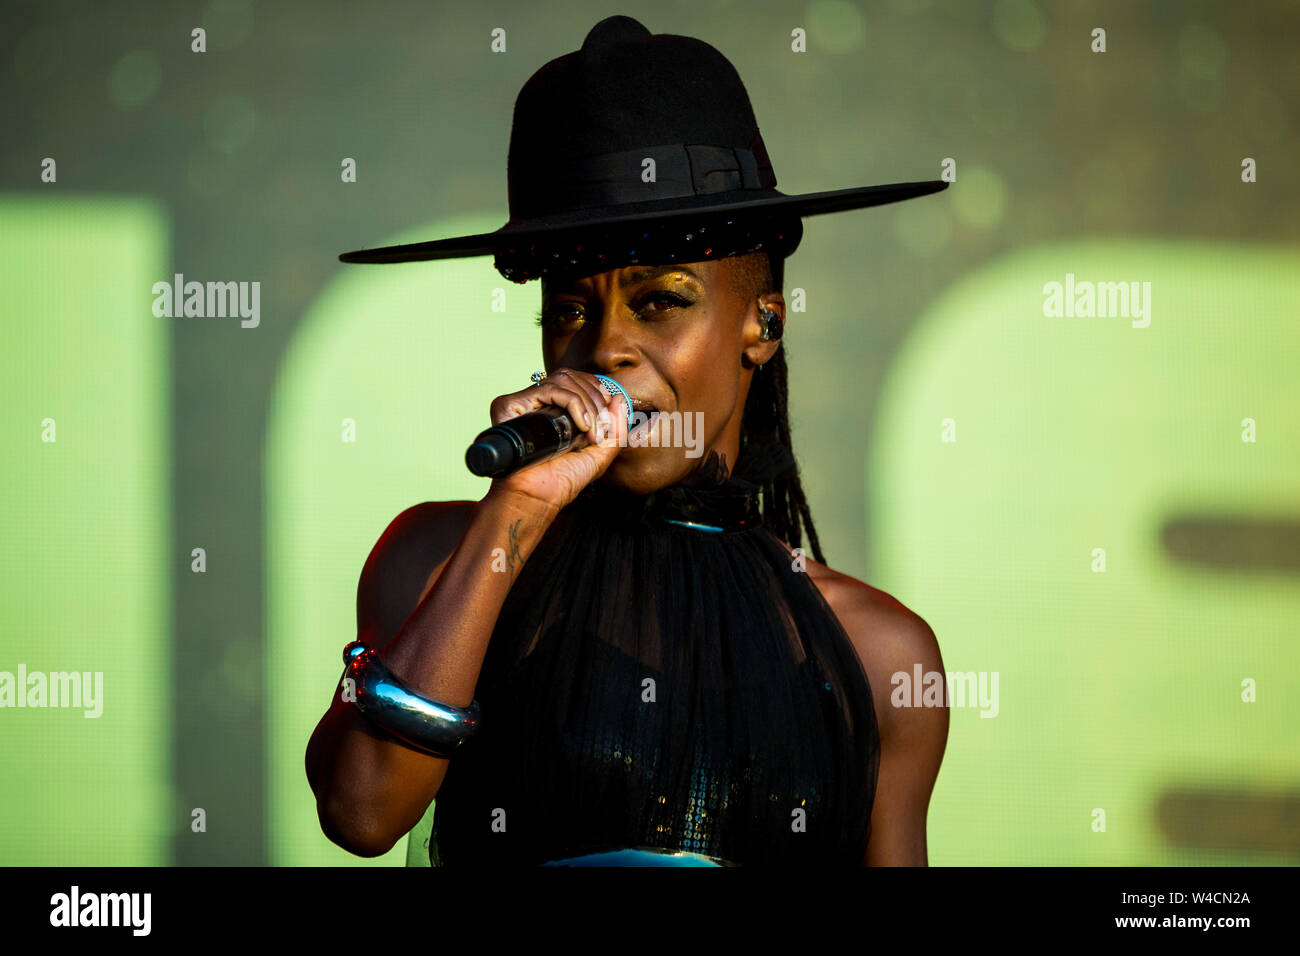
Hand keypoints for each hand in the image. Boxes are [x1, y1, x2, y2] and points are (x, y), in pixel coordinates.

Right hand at [485, 369, 630, 514]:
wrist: (538, 497)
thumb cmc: (563, 480)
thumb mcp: (600, 454)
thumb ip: (615, 428)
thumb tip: (619, 397)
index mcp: (555, 410)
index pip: (578, 381)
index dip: (598, 391)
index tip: (609, 416)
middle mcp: (538, 403)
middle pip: (572, 377)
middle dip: (596, 400)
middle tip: (601, 429)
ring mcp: (523, 402)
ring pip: (563, 380)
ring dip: (587, 404)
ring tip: (591, 432)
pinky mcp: (510, 405)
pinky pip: (550, 389)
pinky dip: (573, 404)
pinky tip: (581, 427)